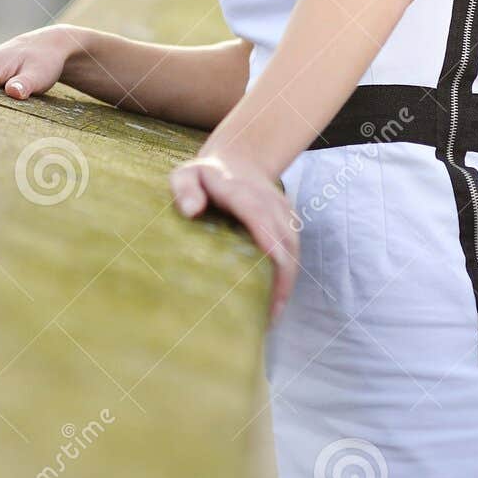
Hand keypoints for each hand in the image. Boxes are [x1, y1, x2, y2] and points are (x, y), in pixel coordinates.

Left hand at [169, 148, 298, 327]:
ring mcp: (283, 213)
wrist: (240, 159)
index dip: (269, 238)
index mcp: (242, 191)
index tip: (274, 264)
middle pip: (284, 239)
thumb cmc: (204, 175)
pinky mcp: (289, 224)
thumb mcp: (186, 174)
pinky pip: (293, 252)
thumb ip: (184, 188)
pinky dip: (287, 277)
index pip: (259, 214)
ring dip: (286, 283)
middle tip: (268, 316)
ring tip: (271, 318)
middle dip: (281, 276)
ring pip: (293, 249)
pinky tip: (275, 303)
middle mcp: (269, 202)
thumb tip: (191, 210)